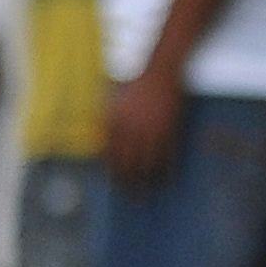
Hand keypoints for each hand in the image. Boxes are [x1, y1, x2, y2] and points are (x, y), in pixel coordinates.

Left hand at [101, 51, 185, 188]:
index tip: (115, 182)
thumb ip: (104, 119)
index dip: (113, 170)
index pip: (110, 154)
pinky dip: (166, 168)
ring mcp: (150, 129)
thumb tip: (97, 141)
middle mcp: (130, 128)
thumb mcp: (112, 99)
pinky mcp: (168, 128)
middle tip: (131, 195)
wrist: (161, 71)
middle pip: (127, 163)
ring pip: (147, 162)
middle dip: (128, 182)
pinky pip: (166, 154)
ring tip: (148, 192)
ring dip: (147, 180)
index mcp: (113, 122)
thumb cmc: (136, 84)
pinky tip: (166, 178)